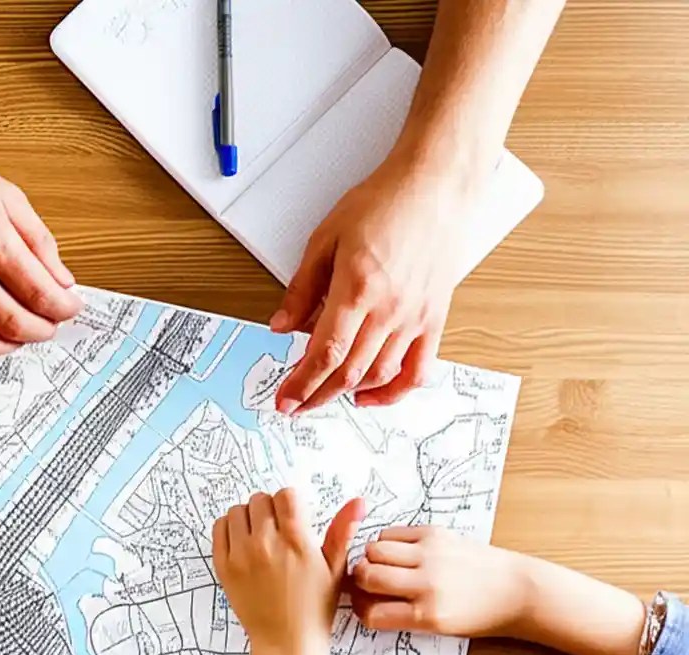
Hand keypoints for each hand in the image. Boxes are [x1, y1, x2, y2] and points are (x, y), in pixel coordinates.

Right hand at [0, 135, 82, 362]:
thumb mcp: (4, 194)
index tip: (69, 309)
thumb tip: (61, 279)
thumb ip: (38, 238)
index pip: (41, 293)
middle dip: (40, 331)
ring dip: (2, 348)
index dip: (63, 309)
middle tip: (47, 326)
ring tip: (13, 337)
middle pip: (13, 322)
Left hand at [212, 489, 364, 653]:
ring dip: (249, 516)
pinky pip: (220, 528)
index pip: (285, 495)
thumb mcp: (335, 568)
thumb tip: (358, 501)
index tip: (293, 515)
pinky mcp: (224, 566)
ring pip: (238, 510)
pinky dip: (230, 528)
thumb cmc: (314, 607)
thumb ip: (343, 530)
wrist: (287, 641)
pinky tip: (243, 540)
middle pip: (260, 500)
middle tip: (277, 527)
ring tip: (260, 534)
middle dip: (270, 508)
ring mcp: (241, 554)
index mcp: (296, 541)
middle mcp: (266, 544)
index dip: (290, 502)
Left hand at [271, 156, 477, 412]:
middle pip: (348, 370)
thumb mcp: (326, 238)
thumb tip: (281, 325)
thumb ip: (302, 287)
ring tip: (325, 396)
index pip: (325, 352)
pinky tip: (372, 395)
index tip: (285, 398)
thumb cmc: (384, 203)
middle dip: (317, 394)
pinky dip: (394, 391)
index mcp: (358, 289)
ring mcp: (415, 317)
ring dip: (348, 393)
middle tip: (296, 405)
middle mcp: (389, 310)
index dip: (302, 382)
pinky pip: (418, 369)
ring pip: (379, 374)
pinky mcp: (435, 318)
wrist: (435, 187)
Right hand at [350, 526, 531, 636]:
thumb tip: (366, 601)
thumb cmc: (481, 613)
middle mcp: (427, 584)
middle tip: (366, 583)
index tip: (364, 606)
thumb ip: (403, 615)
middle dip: (359, 581)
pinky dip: (387, 543)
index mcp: (428, 615)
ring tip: (382, 566)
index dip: (362, 610)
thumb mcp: (441, 627)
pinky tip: (399, 552)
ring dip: (371, 559)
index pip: (372, 613)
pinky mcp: (435, 533)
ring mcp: (430, 555)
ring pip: (373, 550)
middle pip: (366, 576)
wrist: (517, 590)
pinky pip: (391, 533)